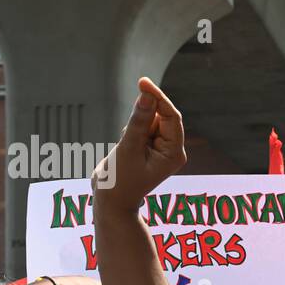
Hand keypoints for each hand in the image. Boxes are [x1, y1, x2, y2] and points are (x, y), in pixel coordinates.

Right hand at [91, 77, 186, 214]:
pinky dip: (131, 131)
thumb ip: (138, 121)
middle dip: (144, 116)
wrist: (110, 202)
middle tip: (129, 129)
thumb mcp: (128, 148)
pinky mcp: (148, 147)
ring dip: (135, 126)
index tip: (143, 82)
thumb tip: (147, 96)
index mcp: (174, 153)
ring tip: (126, 149)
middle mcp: (172, 150)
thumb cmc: (119, 180)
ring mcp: (160, 148)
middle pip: (161, 117)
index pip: (171, 117)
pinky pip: (141, 128)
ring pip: (149, 121)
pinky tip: (125, 149)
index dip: (158, 98)